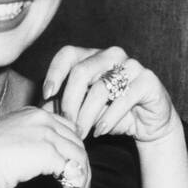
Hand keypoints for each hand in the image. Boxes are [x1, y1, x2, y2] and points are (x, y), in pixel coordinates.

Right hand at [0, 106, 90, 187]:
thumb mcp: (7, 141)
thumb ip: (27, 142)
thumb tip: (43, 160)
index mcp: (32, 114)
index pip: (66, 128)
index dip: (73, 149)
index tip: (73, 167)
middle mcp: (41, 119)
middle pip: (76, 142)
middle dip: (82, 165)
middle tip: (81, 185)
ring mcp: (45, 134)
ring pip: (78, 156)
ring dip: (81, 178)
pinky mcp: (47, 152)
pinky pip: (71, 171)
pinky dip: (74, 187)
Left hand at [42, 46, 178, 143]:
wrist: (148, 126)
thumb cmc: (111, 115)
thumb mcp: (83, 110)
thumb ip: (63, 106)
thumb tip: (39, 109)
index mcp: (93, 56)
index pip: (68, 54)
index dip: (55, 73)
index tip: (47, 95)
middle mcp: (113, 55)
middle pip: (81, 71)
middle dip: (70, 101)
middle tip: (67, 124)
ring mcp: (133, 66)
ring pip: (100, 88)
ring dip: (87, 115)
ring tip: (82, 133)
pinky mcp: (148, 81)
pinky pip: (123, 99)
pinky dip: (108, 118)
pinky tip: (100, 131)